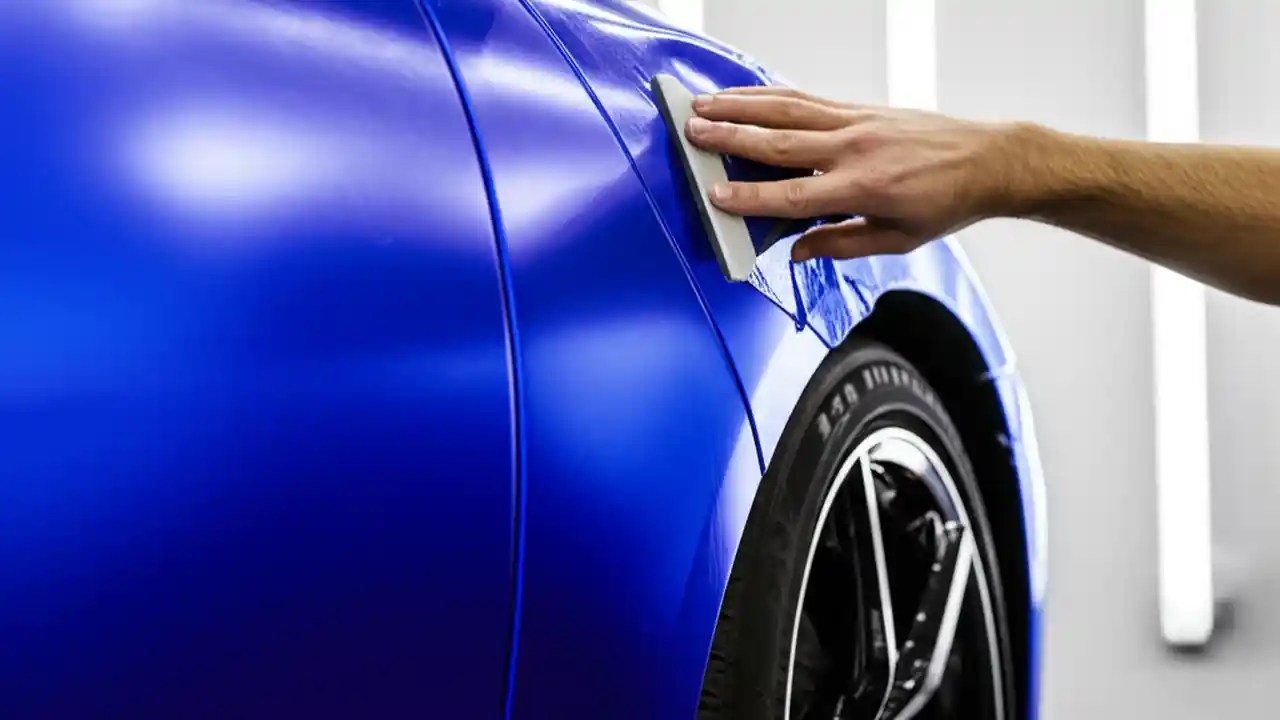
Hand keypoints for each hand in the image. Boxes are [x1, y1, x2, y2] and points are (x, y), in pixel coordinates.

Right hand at [683, 86, 1031, 261]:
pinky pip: (807, 99)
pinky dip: (770, 95)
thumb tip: (794, 251)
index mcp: (863, 190)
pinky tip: (743, 95)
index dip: (751, 197)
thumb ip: (841, 244)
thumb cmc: (943, 205)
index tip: (716, 195)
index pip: (794, 196)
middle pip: (781, 143)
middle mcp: (855, 150)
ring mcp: (856, 123)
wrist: (986, 161)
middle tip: (692, 133)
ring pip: (787, 110)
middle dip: (732, 137)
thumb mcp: (896, 240)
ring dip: (741, 106)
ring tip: (703, 104)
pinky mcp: (859, 108)